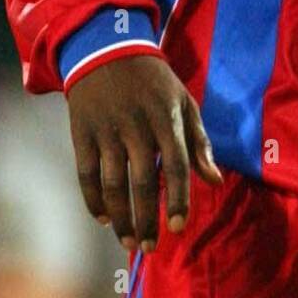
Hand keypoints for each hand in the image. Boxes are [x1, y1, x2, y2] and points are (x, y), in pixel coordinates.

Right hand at [67, 54, 221, 253]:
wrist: (108, 51)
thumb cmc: (155, 83)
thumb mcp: (184, 102)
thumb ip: (199, 143)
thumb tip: (214, 181)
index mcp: (167, 118)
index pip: (175, 165)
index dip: (178, 198)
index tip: (179, 227)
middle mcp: (136, 125)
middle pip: (142, 181)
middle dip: (146, 218)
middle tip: (151, 246)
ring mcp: (106, 129)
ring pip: (111, 183)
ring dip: (120, 217)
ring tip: (129, 241)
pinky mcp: (82, 132)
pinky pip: (85, 174)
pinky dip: (92, 200)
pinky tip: (103, 218)